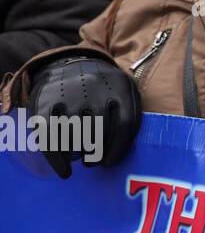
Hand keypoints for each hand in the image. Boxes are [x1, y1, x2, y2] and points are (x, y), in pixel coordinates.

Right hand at [28, 56, 141, 176]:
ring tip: (82, 159)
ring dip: (79, 155)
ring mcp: (68, 96)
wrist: (69, 62)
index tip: (110, 163)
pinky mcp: (45, 103)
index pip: (125, 124)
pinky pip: (50, 136)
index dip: (119, 149)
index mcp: (119, 86)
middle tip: (94, 162)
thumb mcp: (125, 90)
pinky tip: (64, 171)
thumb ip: (131, 114)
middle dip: (97, 154)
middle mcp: (94, 89)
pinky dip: (56, 159)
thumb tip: (121, 151)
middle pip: (99, 131)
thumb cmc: (103, 87)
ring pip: (75, 135)